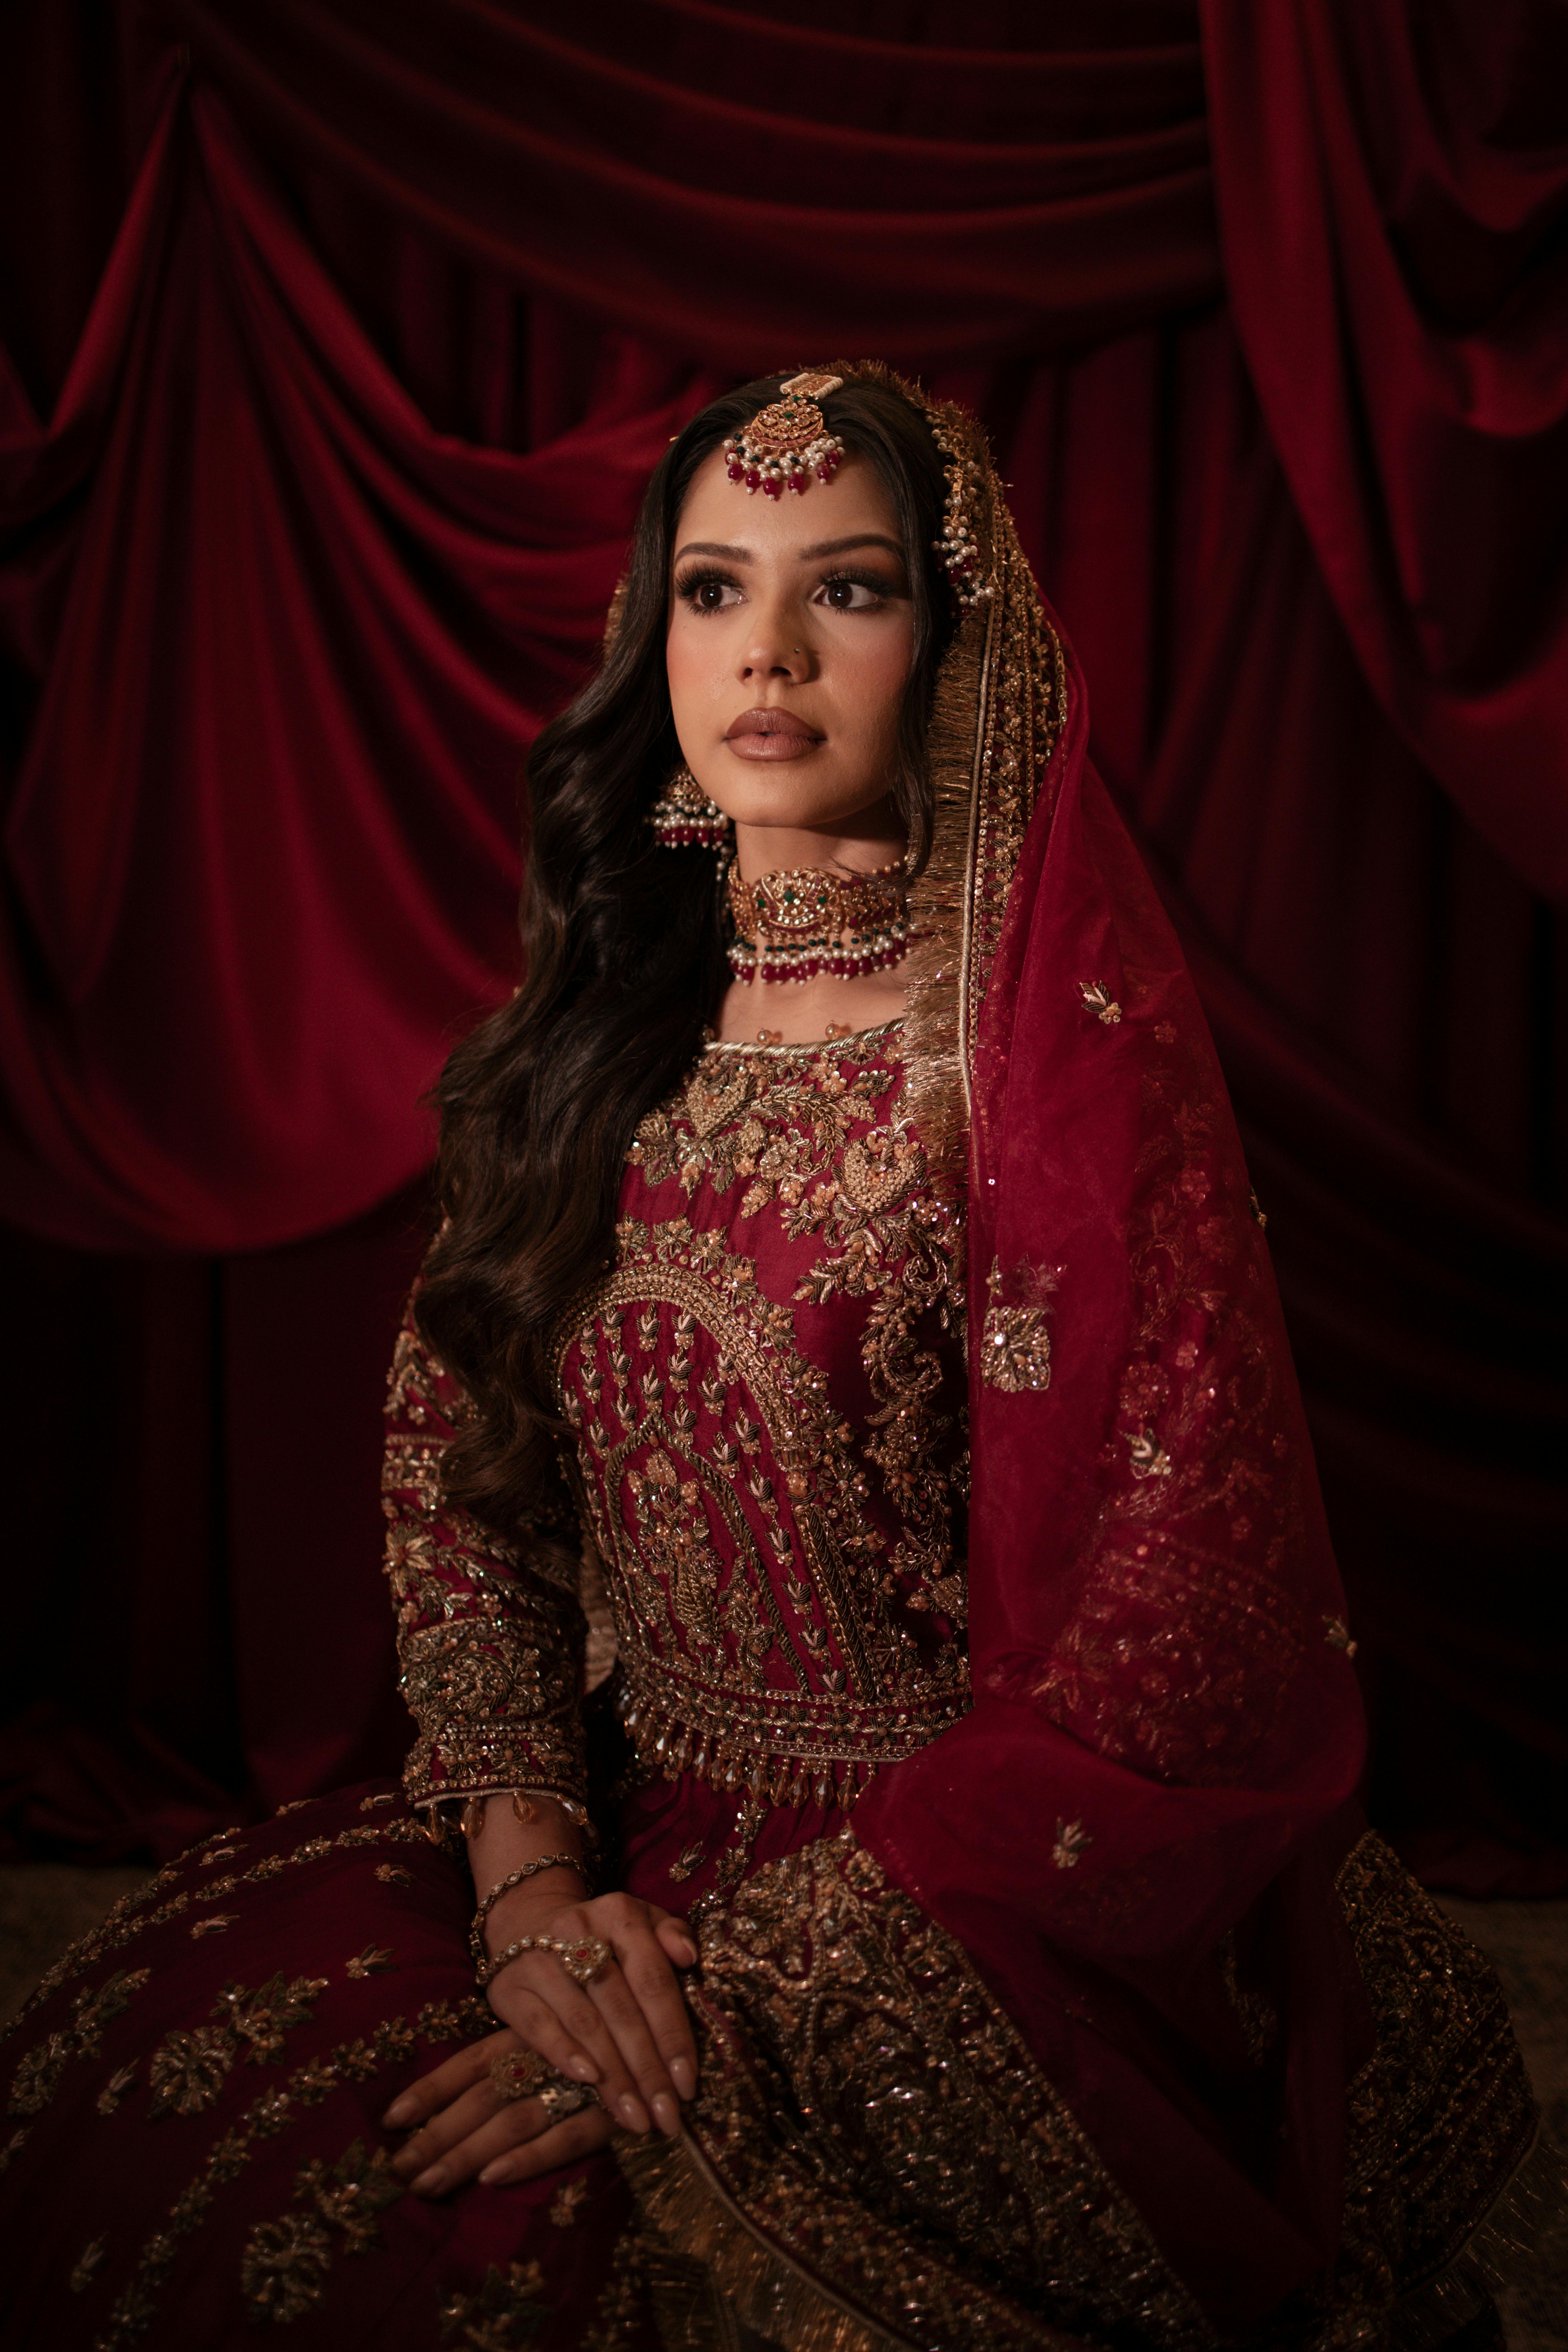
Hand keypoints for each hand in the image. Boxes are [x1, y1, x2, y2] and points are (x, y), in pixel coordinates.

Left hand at [384, 2025, 611, 2195]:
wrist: (694, 2023)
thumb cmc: (628, 2014)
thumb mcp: (572, 2022)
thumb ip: (521, 2047)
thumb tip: (453, 2084)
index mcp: (535, 2030)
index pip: (470, 2062)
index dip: (431, 2090)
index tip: (390, 2120)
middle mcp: (549, 2056)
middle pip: (480, 2097)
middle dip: (436, 2135)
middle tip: (397, 2171)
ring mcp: (579, 2086)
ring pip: (512, 2120)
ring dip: (466, 2154)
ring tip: (426, 2185)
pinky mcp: (611, 2113)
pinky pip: (564, 2137)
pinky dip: (528, 2157)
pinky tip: (493, 2177)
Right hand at [481, 1887, 698, 2141]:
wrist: (527, 1923)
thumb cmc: (602, 1935)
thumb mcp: (640, 1922)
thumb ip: (672, 1934)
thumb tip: (689, 1956)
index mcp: (621, 1915)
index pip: (654, 1981)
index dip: (673, 2035)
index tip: (689, 2084)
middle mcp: (579, 1933)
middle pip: (622, 2010)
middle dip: (647, 2070)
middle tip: (667, 2117)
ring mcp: (541, 1961)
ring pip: (586, 2025)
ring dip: (614, 2078)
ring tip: (637, 2118)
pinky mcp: (511, 1988)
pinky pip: (540, 2027)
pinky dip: (565, 2055)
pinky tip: (589, 2083)